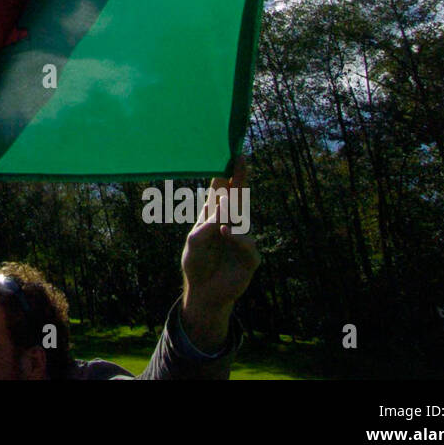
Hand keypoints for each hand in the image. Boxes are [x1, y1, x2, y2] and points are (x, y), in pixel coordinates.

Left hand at [180, 158, 259, 348]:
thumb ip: (205, 227)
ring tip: (224, 203)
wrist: (204, 291)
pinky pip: (246, 243)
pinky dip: (237, 237)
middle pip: (238, 196)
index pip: (221, 188)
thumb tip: (223, 212)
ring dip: (232, 210)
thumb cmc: (197, 262)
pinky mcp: (249, 257)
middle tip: (240, 158)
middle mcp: (231, 221)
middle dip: (240, 178)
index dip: (226, 171)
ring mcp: (242, 237)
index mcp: (214, 214)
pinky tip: (227, 232)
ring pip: (242, 217)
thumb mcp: (194, 242)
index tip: (231, 153)